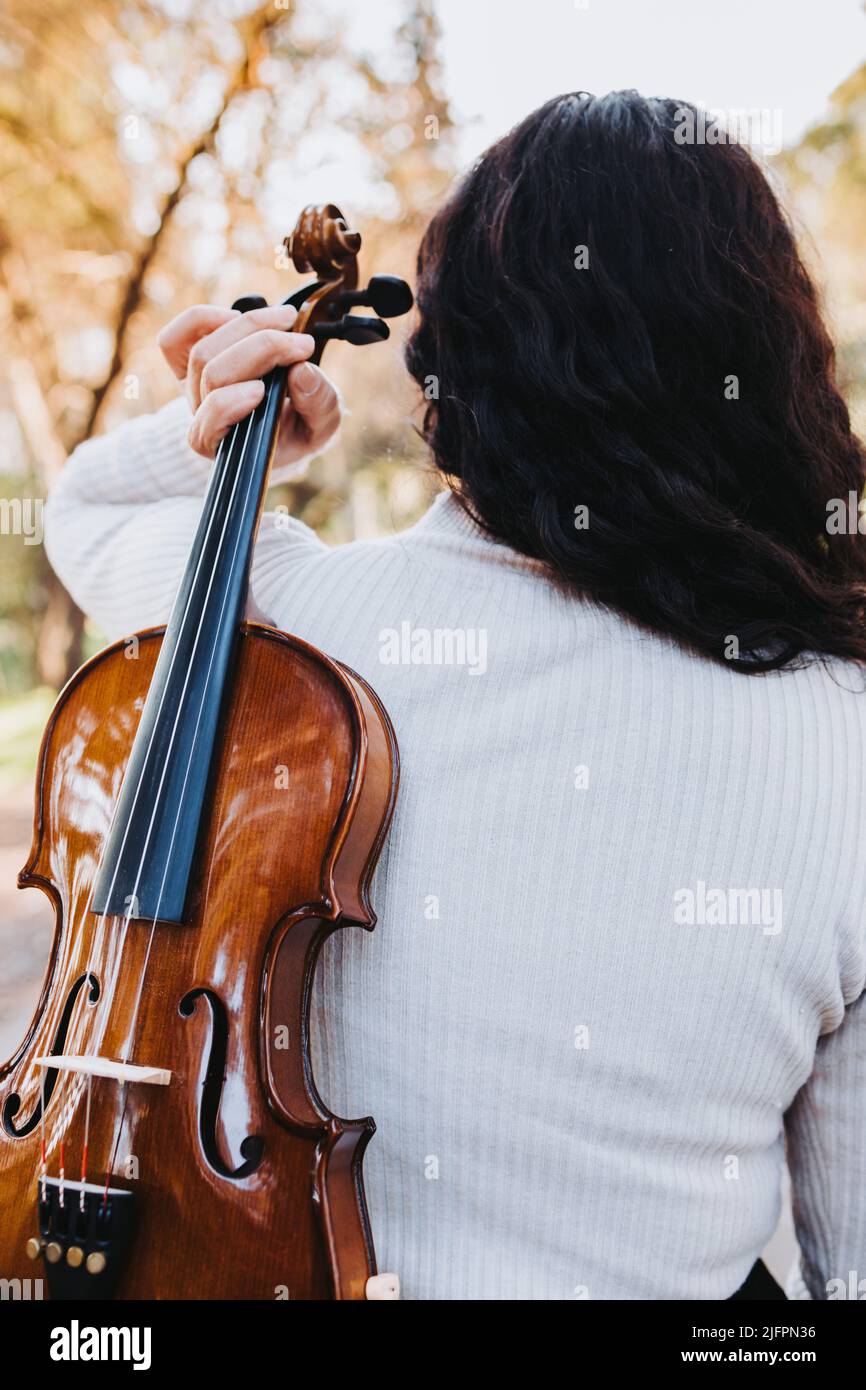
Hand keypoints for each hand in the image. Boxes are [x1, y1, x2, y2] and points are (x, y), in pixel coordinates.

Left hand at [158, 303, 340, 471]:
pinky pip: (174, 337)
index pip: (214, 418)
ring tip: (287, 321)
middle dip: (263, 348)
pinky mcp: (184, 364)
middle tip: (304, 342)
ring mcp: (190, 388)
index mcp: (226, 444)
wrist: (283, 420)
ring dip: (248, 327)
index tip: (290, 374)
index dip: (240, 396)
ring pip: (202, 350)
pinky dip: (205, 319)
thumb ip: (319, 406)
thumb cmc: (299, 428)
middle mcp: (201, 417)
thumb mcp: (322, 426)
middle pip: (213, 372)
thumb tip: (302, 371)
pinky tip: (238, 318)